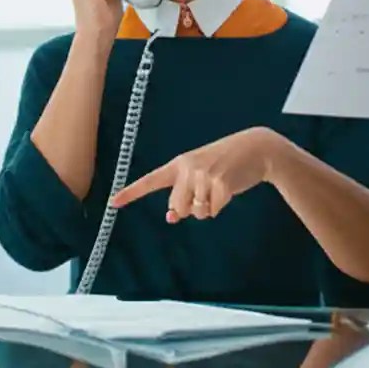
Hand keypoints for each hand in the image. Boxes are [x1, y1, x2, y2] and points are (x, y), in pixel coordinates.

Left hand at [110, 127, 283, 222]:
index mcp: (179, 164)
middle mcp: (188, 169)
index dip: (131, 193)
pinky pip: (213, 212)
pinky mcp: (221, 186)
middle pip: (176, 206)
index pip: (150, 180)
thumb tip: (170, 217)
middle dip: (189, 208)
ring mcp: (204, 177)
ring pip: (195, 212)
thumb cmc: (224, 162)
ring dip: (206, 208)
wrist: (255, 149)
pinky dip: (220, 207)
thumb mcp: (199, 172)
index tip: (113, 202)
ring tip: (218, 189)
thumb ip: (182, 191)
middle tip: (205, 192)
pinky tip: (228, 190)